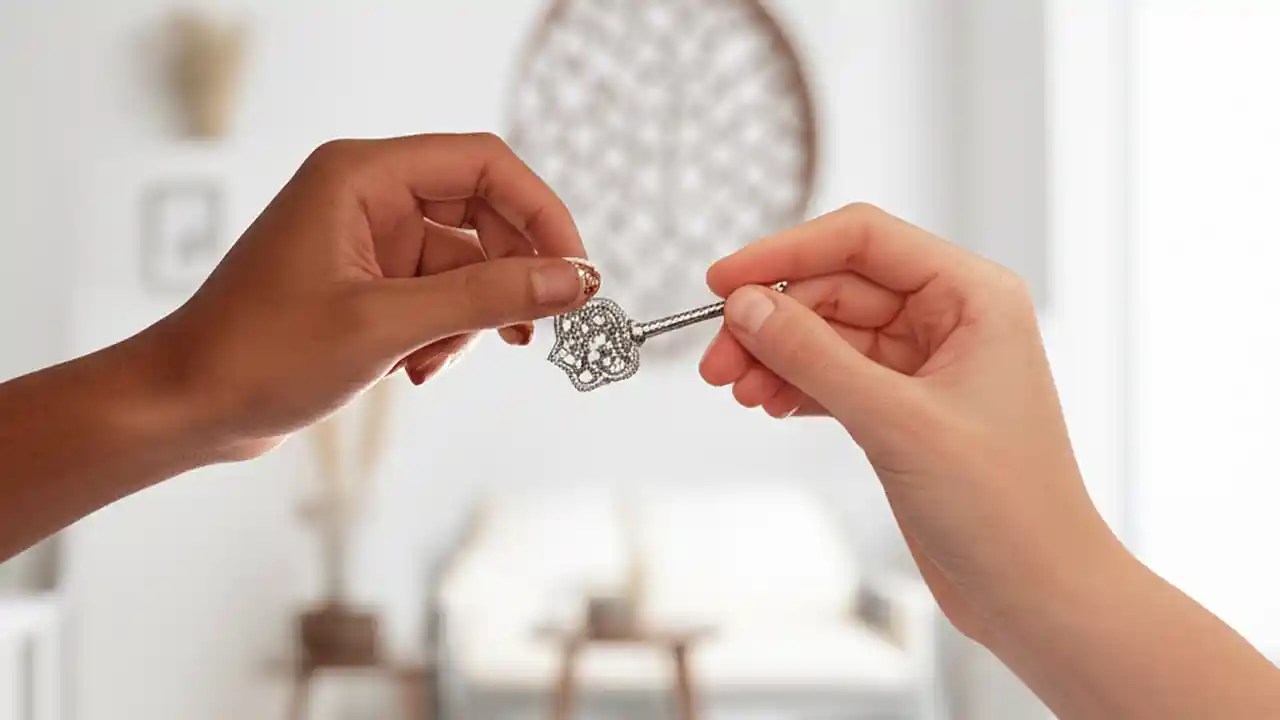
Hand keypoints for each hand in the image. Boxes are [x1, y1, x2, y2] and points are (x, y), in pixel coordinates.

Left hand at [146, 133, 597, 460]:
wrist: (187, 407)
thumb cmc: (260, 354)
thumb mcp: (388, 324)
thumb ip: (488, 297)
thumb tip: (574, 281)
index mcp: (363, 175)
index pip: (484, 165)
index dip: (541, 213)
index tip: (576, 272)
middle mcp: (368, 197)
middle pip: (482, 217)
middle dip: (510, 277)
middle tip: (532, 330)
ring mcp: (368, 242)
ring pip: (465, 268)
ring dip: (468, 321)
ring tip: (434, 363)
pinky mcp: (367, 284)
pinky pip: (438, 298)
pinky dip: (442, 336)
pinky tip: (415, 371)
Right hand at [699, 204, 1118, 641]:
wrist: (1039, 597)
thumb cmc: (1005, 508)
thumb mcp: (897, 422)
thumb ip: (814, 357)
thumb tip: (747, 307)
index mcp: (973, 295)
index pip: (863, 240)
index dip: (785, 253)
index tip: (723, 282)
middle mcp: (952, 319)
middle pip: (836, 288)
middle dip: (772, 321)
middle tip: (717, 361)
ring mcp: (927, 365)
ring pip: (829, 335)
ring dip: (777, 357)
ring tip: (736, 391)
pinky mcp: (906, 409)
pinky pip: (836, 375)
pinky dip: (797, 386)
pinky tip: (769, 405)